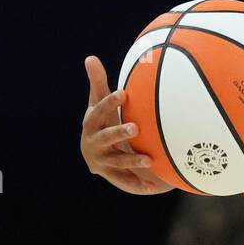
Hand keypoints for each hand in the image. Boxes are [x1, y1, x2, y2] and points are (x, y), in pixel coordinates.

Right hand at [81, 55, 174, 194]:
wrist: (95, 155)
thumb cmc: (101, 121)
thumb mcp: (98, 103)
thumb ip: (98, 82)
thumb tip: (90, 57)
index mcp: (91, 123)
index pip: (98, 111)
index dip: (109, 103)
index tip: (123, 93)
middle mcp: (94, 143)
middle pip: (106, 138)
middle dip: (119, 133)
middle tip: (136, 127)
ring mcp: (102, 161)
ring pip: (117, 162)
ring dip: (132, 161)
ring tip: (149, 159)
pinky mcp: (112, 176)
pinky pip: (126, 181)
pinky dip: (139, 184)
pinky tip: (154, 186)